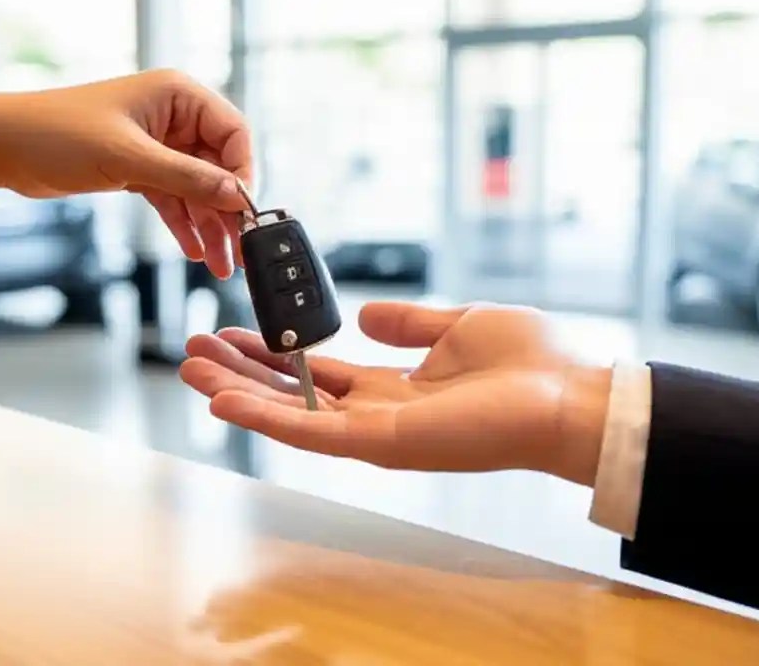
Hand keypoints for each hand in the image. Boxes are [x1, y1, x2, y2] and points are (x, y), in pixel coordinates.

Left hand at [6, 69, 251, 278]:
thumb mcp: (129, 158)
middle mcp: (172, 116)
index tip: (244, 212)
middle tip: (238, 251)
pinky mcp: (137, 168)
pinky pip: (172, 198)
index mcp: (177, 95)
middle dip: (226, 210)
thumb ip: (187, 178)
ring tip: (220, 265)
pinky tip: (194, 251)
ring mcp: (156, 144)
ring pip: (196, 188)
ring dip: (208, 225)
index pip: (233, 133)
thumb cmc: (57, 134)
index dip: (243, 173)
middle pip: (218, 166)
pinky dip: (183, 224)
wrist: (4, 146)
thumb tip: (236, 196)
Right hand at [178, 301, 612, 485]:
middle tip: (191, 350)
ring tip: (189, 371)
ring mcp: (376, 433)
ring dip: (236, 395)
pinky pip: (311, 432)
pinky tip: (223, 403)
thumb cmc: (531, 365)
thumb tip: (366, 315)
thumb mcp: (456, 325)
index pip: (317, 371)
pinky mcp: (382, 444)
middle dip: (240, 373)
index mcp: (394, 387)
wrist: (570, 396)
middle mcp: (377, 413)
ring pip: (288, 415)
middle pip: (291, 393)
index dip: (272, 354)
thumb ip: (407, 323)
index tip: (232, 332)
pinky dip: (265, 419)